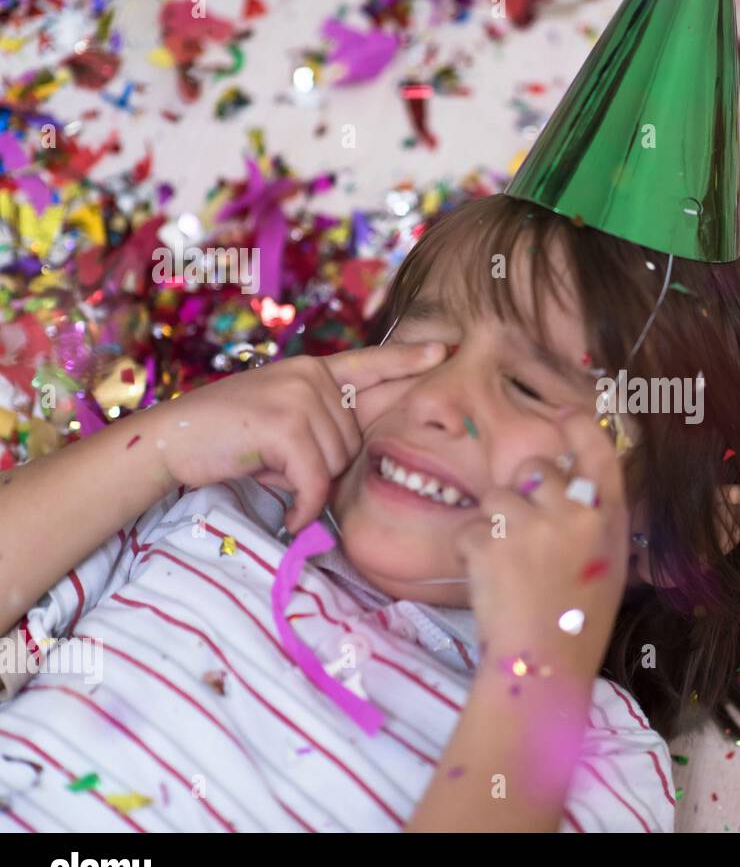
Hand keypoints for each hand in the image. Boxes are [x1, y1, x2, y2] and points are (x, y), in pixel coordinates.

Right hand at [141, 342, 446, 532]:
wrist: (169, 441)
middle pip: (355, 442)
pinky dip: (304, 506)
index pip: (370, 363)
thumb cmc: (228, 438)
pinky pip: (316, 481)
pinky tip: (290, 516)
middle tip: (277, 463)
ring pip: (338, 463)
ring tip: (270, 472)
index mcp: (313, 371)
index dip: (408, 359)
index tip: (444, 350)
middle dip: (324, 466)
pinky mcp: (285, 426)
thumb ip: (321, 422)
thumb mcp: (281, 419)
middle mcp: (311, 377)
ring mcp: (298, 397)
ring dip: (309, 484)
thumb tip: (356, 450)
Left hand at [453, 411, 628, 677]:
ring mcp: (531, 526)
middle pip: (533, 468)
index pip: (597, 450)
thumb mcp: (609, 562)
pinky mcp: (490, 544)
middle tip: (526, 536)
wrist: (546, 663)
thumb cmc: (580, 617)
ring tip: (508, 565)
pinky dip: (470, 552)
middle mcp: (573, 512)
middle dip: (522, 491)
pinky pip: (469, 529)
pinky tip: (490, 581)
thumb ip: (592, 519)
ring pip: (496, 496)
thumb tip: (569, 482)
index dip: (579, 426)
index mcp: (608, 516)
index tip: (566, 414)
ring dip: (494, 524)